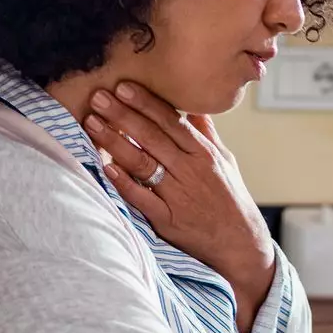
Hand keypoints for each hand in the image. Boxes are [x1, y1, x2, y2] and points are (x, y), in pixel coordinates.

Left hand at [86, 82, 275, 325]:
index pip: (171, 122)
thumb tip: (193, 106)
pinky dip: (123, 182)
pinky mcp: (168, 220)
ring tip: (92, 124)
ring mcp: (178, 196)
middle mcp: (191, 171)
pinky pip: (141, 198)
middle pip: (152, 137)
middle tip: (98, 97)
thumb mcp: (225, 161)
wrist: (240, 245)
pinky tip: (106, 166)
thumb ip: (206, 134)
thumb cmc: (231, 200)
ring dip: (114, 142)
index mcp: (204, 154)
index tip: (124, 86)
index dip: (146, 103)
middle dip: (122, 115)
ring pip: (142, 163)